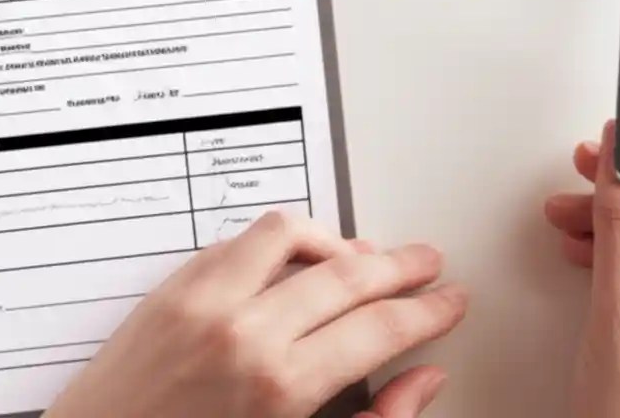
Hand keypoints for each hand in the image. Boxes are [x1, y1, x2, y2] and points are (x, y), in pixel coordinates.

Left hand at [44, 212, 466, 417]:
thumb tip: (422, 383)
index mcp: (279, 387)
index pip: (381, 327)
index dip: (429, 311)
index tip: (448, 302)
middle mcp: (242, 332)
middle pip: (348, 274)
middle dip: (401, 266)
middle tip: (426, 265)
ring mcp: (201, 302)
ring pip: (291, 234)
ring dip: (336, 241)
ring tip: (360, 257)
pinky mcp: (171, 289)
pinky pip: (238, 240)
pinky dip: (277, 242)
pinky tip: (295, 260)